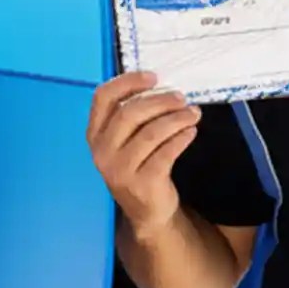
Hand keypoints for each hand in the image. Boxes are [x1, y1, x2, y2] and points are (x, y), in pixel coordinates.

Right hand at [87, 71, 202, 239]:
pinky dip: (181, 138)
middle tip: (181, 98)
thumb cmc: (138, 165)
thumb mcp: (126, 140)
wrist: (147, 210)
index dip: (128, 82)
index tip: (154, 77)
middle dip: (160, 101)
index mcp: (95, 133)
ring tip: (193, 114)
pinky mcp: (141, 183)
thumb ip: (134, 114)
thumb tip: (162, 85)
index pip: (103, 97)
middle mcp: (102, 150)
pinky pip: (165, 153)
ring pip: (150, 133)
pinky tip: (191, 132)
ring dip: (176, 119)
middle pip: (129, 113)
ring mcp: (119, 169)